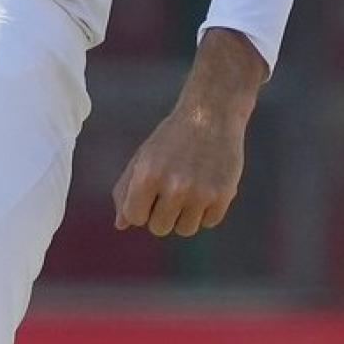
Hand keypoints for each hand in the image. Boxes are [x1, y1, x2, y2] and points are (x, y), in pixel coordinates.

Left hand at [111, 27, 263, 236]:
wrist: (210, 113)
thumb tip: (120, 225)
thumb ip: (127, 189)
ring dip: (185, 214)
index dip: (140, 208)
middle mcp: (173, 186)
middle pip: (159, 228)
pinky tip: (206, 183)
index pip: (134, 217)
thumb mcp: (144, 156)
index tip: (148, 193)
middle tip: (170, 187)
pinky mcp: (223, 196)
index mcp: (147, 175)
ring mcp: (200, 193)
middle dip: (162, 212)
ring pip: (185, 229)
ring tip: (188, 185)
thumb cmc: (171, 138)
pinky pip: (208, 222)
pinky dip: (206, 209)